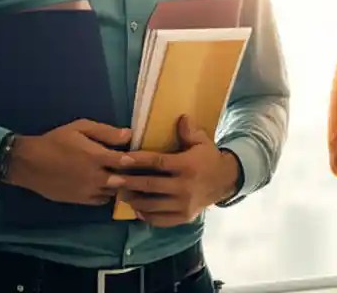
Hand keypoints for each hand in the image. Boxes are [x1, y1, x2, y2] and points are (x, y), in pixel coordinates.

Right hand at [4, 119, 131, 204]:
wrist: (29, 163)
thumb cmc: (56, 141)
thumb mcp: (80, 128)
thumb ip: (106, 132)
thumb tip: (129, 135)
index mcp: (97, 158)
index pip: (128, 162)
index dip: (141, 160)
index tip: (150, 158)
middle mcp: (96, 178)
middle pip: (125, 181)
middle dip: (134, 177)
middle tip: (142, 171)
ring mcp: (88, 191)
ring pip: (115, 192)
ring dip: (121, 186)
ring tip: (126, 178)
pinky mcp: (81, 200)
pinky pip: (102, 200)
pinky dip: (108, 194)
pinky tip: (108, 186)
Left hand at [118, 116, 239, 227]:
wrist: (225, 182)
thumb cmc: (208, 159)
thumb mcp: (202, 142)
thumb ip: (189, 131)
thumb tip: (180, 117)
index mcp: (188, 166)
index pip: (158, 163)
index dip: (138, 161)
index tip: (122, 159)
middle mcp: (185, 186)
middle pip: (151, 185)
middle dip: (129, 183)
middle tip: (111, 180)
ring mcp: (184, 204)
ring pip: (152, 204)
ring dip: (134, 200)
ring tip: (120, 194)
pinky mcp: (183, 217)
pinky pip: (160, 219)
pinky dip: (146, 215)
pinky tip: (136, 208)